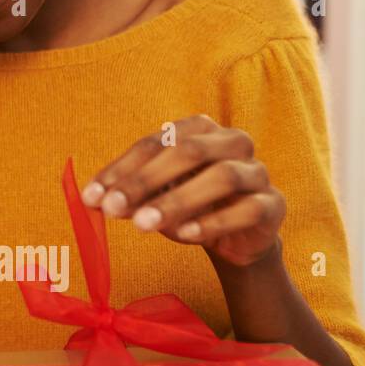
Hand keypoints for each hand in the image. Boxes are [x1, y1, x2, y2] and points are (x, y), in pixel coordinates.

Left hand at [80, 114, 284, 267]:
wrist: (235, 236)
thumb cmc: (189, 204)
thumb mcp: (154, 196)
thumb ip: (128, 194)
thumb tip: (92, 199)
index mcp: (199, 128)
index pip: (155, 143)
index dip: (121, 169)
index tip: (91, 196)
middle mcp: (232, 141)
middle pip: (188, 152)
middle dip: (144, 181)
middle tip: (112, 208)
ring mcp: (256, 171)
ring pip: (222, 177)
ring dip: (177, 201)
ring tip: (143, 225)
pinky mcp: (273, 204)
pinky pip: (247, 208)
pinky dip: (213, 222)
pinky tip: (184, 235)